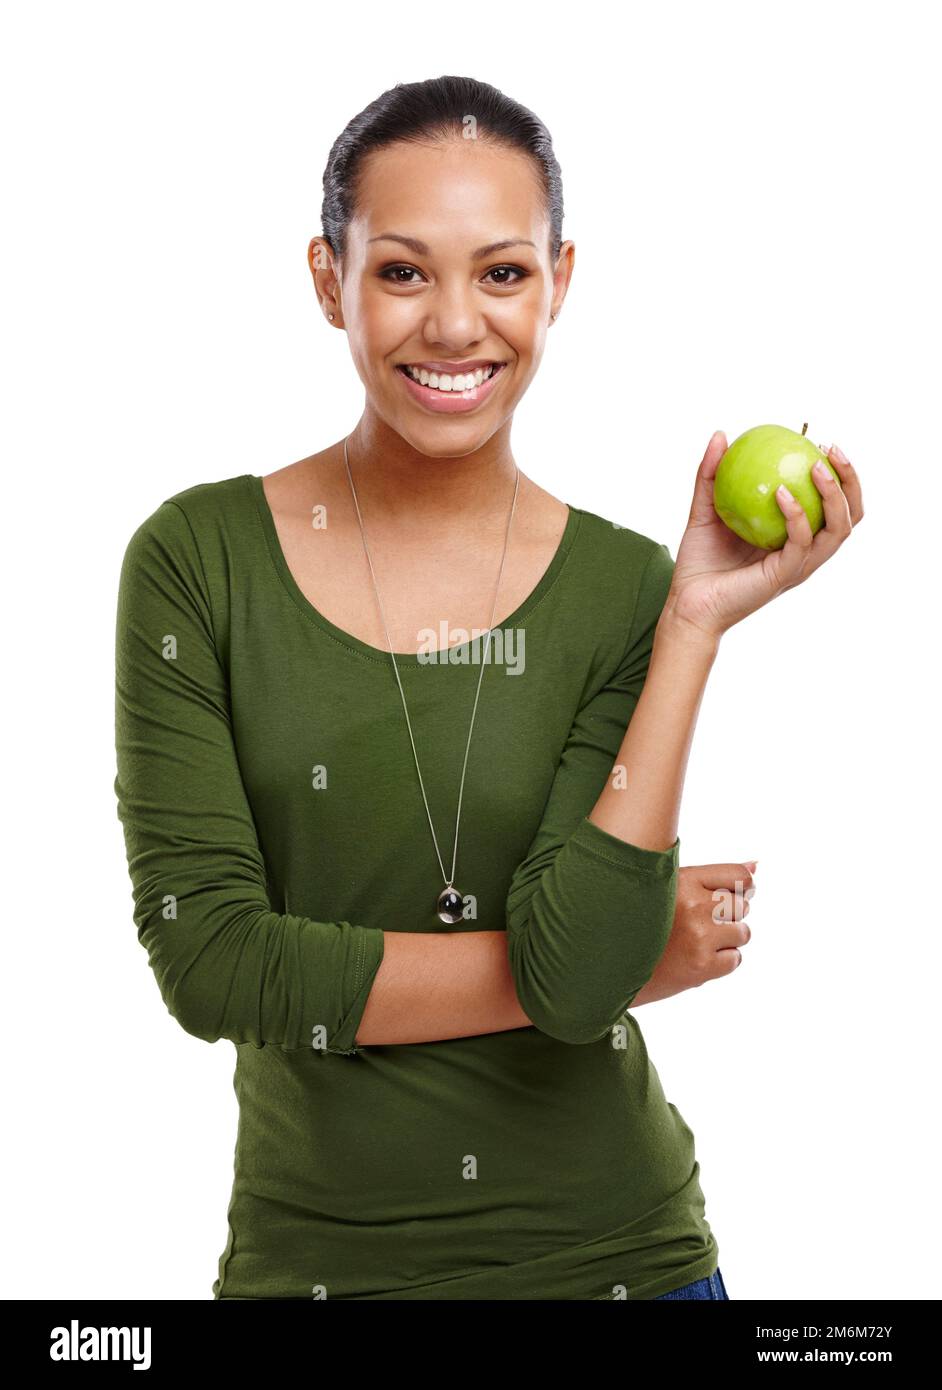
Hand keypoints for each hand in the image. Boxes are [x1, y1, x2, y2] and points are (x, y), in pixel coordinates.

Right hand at [629, 861, 754, 1005]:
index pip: (738, 875)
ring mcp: (699, 936)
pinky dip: (722, 961)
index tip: (734, 895)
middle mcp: (693, 905)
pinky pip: (736, 959)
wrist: (615, 966)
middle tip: (700, 923)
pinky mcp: (702, 965)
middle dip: (729, 915)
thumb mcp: (671, 889)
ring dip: (727, 939)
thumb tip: (756, 865)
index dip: (743, 886)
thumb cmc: (645, 921)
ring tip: (697, 941)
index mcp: (682, 880)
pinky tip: (696, 958)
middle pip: (743, 905)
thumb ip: (712, 877)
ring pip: (743, 933)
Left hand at [662, 433, 864, 639]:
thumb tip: (721, 435)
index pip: (833, 504)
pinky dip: (797, 516)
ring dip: (834, 495)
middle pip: (850, 515)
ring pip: (838, 530)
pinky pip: (800, 543)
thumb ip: (711, 475)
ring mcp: (798, 565)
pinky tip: (781, 492)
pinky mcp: (783, 576)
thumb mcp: (704, 510)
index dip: (839, 474)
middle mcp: (805, 551)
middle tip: (831, 449)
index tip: (821, 442)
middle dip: (850, 480)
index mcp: (796, 537)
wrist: (686, 602)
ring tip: (817, 466)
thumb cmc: (699, 561)